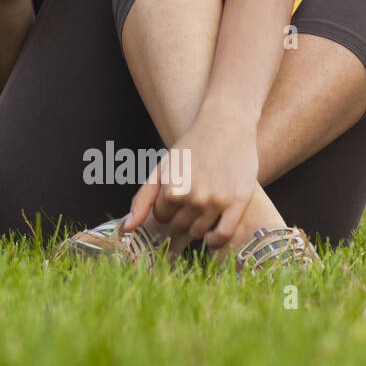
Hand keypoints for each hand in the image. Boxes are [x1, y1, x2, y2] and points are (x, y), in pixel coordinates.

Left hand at [123, 104, 259, 254]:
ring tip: (201, 208)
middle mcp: (193, 197)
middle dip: (180, 217)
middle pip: (178, 226)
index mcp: (171, 189)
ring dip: (196, 227)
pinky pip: (222, 235)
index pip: (160, 216)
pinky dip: (214, 241)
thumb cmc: (191, 146)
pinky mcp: (237, 203)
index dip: (165, 208)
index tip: (174, 196)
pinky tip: (211, 235)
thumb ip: (143, 199)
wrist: (225, 125)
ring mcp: (216, 201)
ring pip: (198, 233)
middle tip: (189, 200)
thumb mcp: (162, 168)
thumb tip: (127, 229)